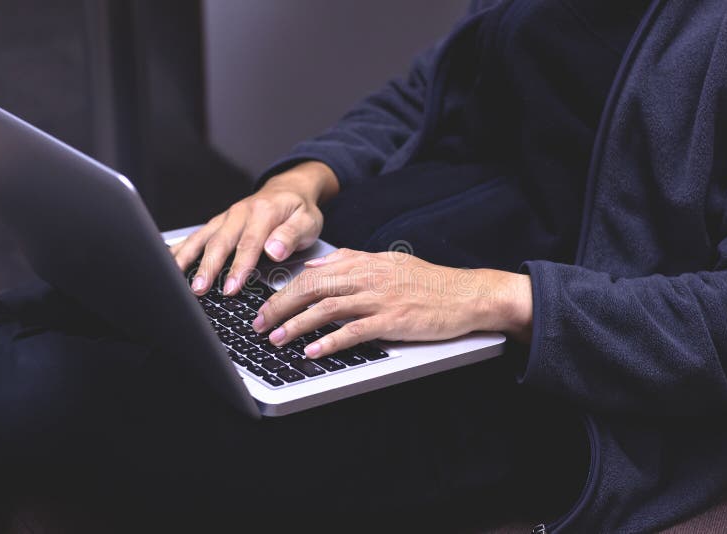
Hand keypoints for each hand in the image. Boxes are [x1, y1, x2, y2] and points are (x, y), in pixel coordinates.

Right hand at [170, 161, 339, 295]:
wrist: (289, 190)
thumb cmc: (299, 210)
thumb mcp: (307, 222)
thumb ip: (291, 236)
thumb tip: (274, 251)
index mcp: (264, 212)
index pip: (249, 244)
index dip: (238, 268)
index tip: (230, 287)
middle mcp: (240, 213)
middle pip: (220, 242)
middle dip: (208, 267)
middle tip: (199, 289)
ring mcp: (226, 217)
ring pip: (203, 237)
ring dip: (189, 258)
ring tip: (177, 277)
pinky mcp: (219, 222)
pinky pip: (197, 234)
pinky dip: (182, 247)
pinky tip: (170, 260)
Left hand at [252, 248, 532, 357]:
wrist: (467, 294)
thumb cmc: (429, 282)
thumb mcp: (388, 263)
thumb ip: (352, 262)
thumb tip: (317, 265)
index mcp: (364, 262)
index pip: (314, 273)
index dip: (285, 289)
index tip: (265, 303)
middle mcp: (368, 277)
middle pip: (312, 288)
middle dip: (280, 306)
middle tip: (259, 323)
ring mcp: (379, 299)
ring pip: (327, 308)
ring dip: (297, 325)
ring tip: (277, 338)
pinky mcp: (392, 321)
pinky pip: (354, 331)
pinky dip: (330, 341)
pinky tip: (313, 351)